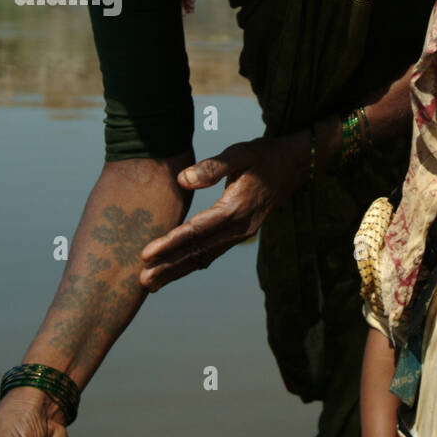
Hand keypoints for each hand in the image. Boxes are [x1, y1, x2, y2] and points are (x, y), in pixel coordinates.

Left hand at [140, 134, 306, 290]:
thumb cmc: (265, 156)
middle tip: (142, 279)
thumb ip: (213, 167)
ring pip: (204, 257)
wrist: (295, 167)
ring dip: (176, 270)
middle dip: (169, 266)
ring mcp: (241, 234)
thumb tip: (183, 179)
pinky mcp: (239, 234)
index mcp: (237, 208)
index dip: (170, 243)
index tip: (146, 253)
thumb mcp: (241, 153)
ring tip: (150, 282)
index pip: (197, 231)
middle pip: (198, 251)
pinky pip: (211, 253)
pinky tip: (173, 271)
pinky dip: (190, 264)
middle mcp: (239, 227)